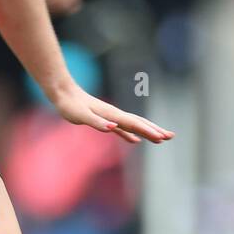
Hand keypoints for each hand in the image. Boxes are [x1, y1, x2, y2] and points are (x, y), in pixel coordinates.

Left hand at [51, 84, 173, 145]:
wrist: (63, 93)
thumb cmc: (70, 105)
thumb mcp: (81, 116)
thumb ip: (97, 123)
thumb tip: (113, 128)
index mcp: (112, 115)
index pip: (134, 124)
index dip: (148, 131)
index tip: (162, 138)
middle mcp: (114, 115)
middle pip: (139, 123)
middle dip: (155, 130)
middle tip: (171, 136)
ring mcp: (111, 116)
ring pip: (134, 124)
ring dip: (148, 131)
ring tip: (161, 138)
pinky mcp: (104, 119)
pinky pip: (122, 128)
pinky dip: (131, 134)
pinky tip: (135, 141)